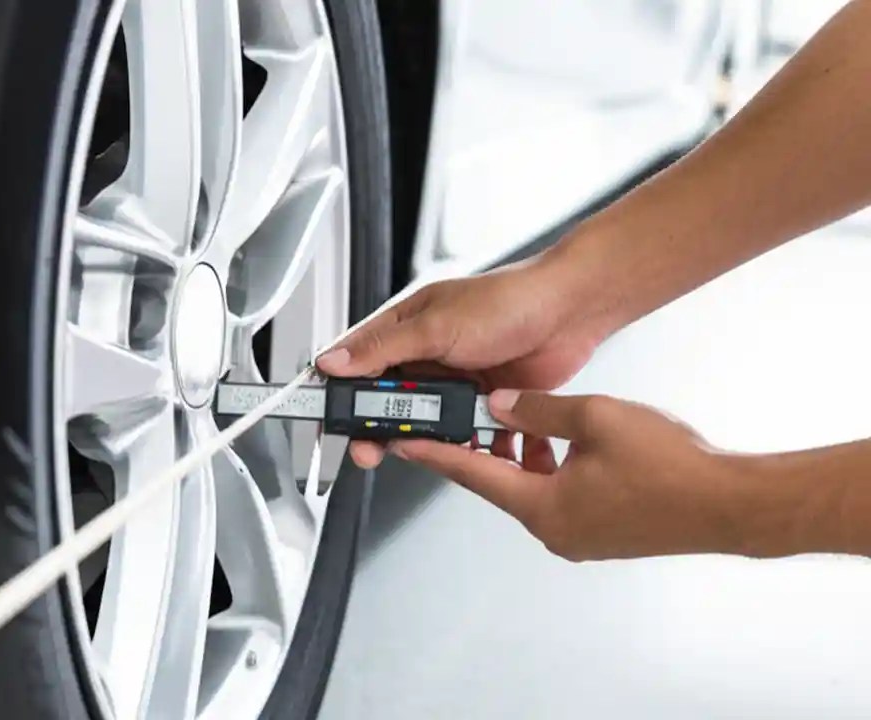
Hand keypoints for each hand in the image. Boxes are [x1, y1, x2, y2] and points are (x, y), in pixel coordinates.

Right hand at [318, 256, 609, 467]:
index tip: (327, 416)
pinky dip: (471, 446)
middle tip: (370, 448)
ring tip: (431, 447)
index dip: (340, 392)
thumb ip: (384, 347)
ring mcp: (456, 382)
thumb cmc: (508, 300)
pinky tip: (474, 448)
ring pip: (427, 423)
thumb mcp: (436, 324)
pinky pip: (467, 434)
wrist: (569, 312)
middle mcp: (428, 356)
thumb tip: (336, 361)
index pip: (358, 364)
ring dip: (429, 439)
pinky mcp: (485, 402)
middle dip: (380, 429)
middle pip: (389, 403)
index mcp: (406, 329)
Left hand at [389, 390, 751, 560]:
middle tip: (463, 417)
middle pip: (499, 481)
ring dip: (524, 456)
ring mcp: (579, 537)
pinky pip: (561, 497)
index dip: (433, 452)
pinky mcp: (601, 534)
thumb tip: (502, 404)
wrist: (730, 504)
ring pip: (532, 488)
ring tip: (530, 421)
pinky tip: (570, 443)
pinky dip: (553, 470)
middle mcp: (554, 530)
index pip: (470, 473)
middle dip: (481, 447)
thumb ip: (539, 410)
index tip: (402, 441)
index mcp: (542, 507)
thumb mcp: (595, 418)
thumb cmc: (672, 468)